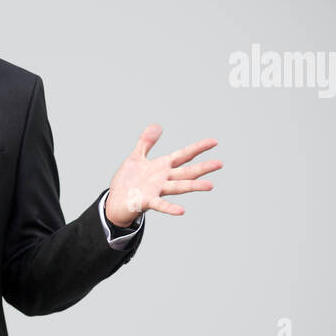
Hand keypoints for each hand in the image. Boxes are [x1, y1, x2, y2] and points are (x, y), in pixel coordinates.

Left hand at [103, 125, 221, 225]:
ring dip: (194, 186)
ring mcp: (156, 190)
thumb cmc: (127, 181)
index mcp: (162, 166)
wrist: (115, 200)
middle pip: (187, 172)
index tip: (214, 142)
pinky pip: (160, 205)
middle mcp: (163, 179)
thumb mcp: (136, 157)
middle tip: (220, 163)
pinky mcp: (147, 201)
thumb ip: (146, 142)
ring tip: (210, 185)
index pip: (184, 155)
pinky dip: (170, 207)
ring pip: (178, 187)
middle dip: (203, 167)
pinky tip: (181, 210)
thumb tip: (157, 125)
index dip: (198, 148)